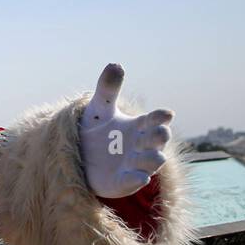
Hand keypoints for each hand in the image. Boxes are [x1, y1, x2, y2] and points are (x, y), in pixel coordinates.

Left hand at [79, 63, 173, 198]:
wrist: (79, 155)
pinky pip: (134, 181)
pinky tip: (141, 178)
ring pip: (151, 162)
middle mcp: (141, 145)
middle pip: (157, 141)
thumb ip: (107, 89)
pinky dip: (138, 179)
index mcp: (139, 125)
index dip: (161, 117)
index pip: (155, 119)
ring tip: (156, 156)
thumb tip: (115, 63)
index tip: (166, 113)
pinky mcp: (123, 181)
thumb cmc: (96, 129)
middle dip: (160, 136)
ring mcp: (134, 164)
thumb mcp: (99, 108)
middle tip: (161, 132)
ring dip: (154, 159)